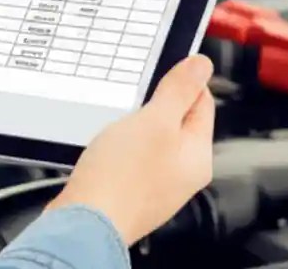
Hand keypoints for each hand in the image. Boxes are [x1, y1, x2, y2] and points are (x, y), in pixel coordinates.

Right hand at [43, 55, 215, 245]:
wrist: (85, 222)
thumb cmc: (121, 178)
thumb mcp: (155, 120)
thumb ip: (180, 91)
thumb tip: (202, 65)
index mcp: (198, 156)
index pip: (202, 103)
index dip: (183, 82)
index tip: (162, 72)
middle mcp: (183, 174)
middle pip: (176, 122)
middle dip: (153, 107)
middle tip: (134, 104)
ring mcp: (157, 185)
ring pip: (151, 140)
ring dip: (133, 127)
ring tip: (117, 130)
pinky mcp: (132, 192)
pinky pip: (132, 159)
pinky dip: (120, 148)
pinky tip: (107, 150)